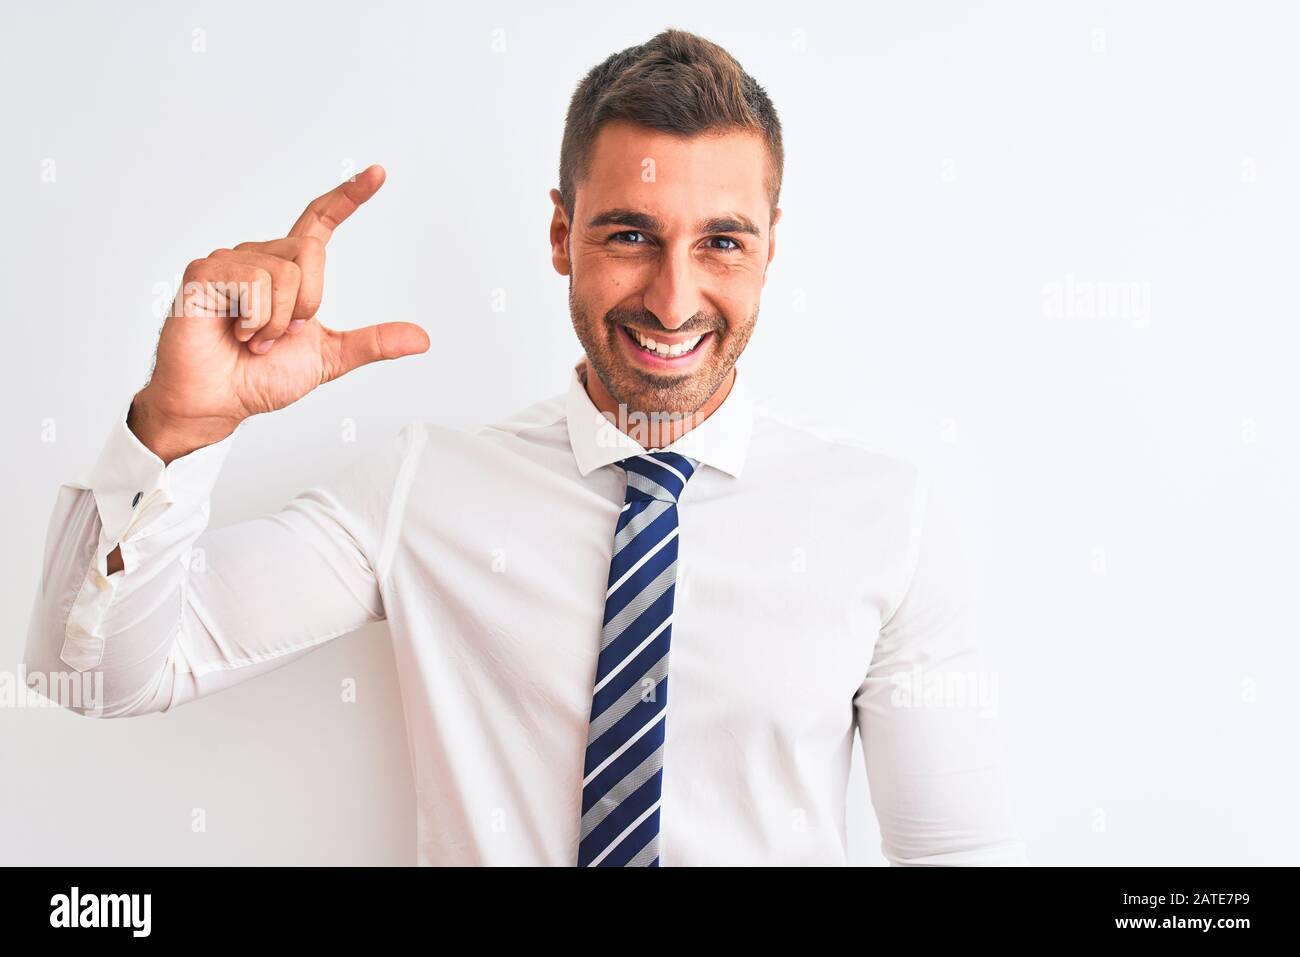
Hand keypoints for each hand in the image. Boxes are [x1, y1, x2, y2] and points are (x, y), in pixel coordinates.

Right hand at [134, 164, 428, 454]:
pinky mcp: (203, 271)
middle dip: (306, 305)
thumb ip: (372, 343)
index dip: (348, 196)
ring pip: (284, 272)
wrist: (219, 402)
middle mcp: (260, 257)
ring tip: (252, 338)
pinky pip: (253, 281)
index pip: (320, 221)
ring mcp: (229, 261)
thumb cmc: (259, 377)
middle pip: (311, 253)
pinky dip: (255, 319)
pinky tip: (234, 332)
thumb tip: (422, 338)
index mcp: (289, 271)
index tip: (378, 172)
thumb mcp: (329, 358)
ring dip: (277, 321)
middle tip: (279, 336)